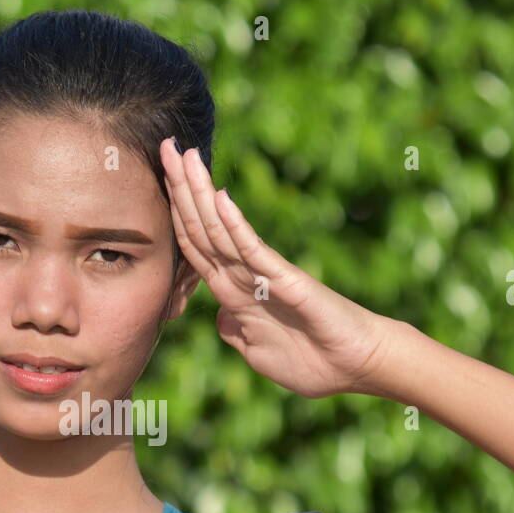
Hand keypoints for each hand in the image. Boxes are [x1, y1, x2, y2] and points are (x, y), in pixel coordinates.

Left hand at [160, 137, 396, 398]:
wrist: (355, 367)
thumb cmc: (312, 363)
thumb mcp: (259, 353)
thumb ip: (238, 333)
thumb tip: (220, 319)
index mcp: (234, 294)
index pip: (196, 246)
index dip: (176, 214)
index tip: (159, 181)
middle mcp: (244, 277)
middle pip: (203, 226)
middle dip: (182, 187)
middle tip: (163, 145)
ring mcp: (264, 274)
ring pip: (221, 229)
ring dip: (200, 193)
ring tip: (183, 155)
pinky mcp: (286, 279)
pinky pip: (253, 250)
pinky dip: (235, 225)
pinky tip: (219, 197)